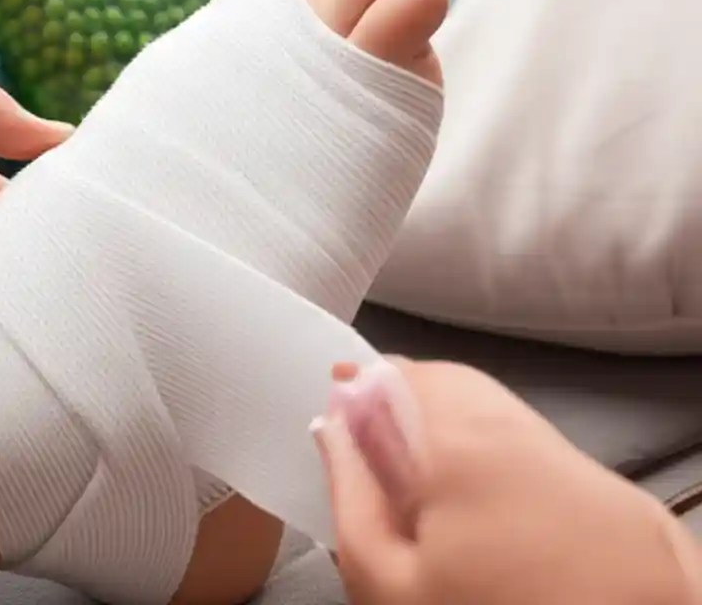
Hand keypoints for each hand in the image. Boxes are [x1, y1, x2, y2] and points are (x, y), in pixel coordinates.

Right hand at [315, 359, 701, 604]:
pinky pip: (544, 458)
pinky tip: (491, 521)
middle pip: (455, 387)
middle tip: (379, 456)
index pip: (400, 374)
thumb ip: (351, 495)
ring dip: (458, 435)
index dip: (362, 388)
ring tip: (432, 494)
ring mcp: (583, 467)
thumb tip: (333, 432)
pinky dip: (507, 468)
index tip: (339, 415)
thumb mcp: (385, 582)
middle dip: (411, 407)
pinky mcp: (624, 503)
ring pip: (503, 419)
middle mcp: (527, 434)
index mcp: (463, 443)